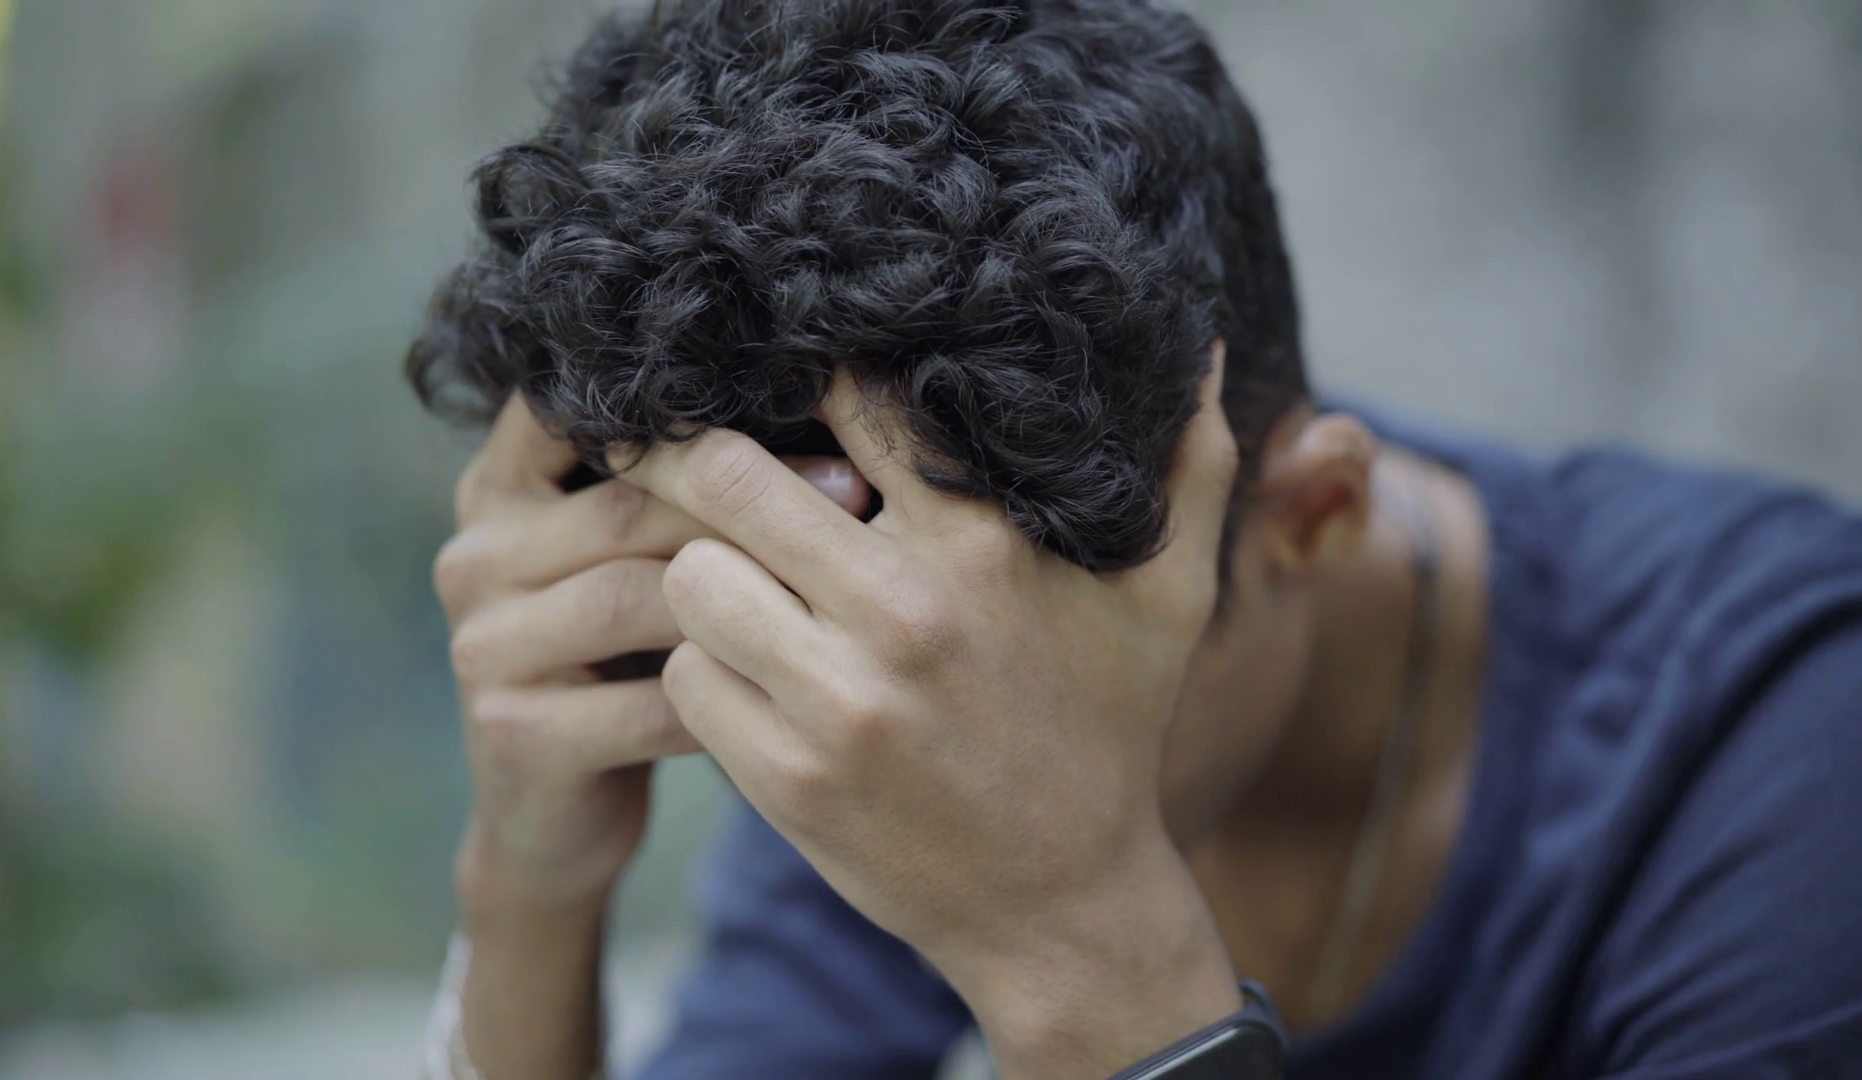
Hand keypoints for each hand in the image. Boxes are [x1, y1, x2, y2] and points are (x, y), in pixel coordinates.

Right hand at [435, 395, 870, 912]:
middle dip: (745, 495)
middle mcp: (475, 557)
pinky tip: (794, 681)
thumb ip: (668, 486)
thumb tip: (809, 393)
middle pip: (624, 504)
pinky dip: (727, 690)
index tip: (789, 390)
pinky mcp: (516, 733)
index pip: (567, 407)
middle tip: (854, 490)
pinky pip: (645, 702)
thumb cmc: (621, 663)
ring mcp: (485, 647)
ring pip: (632, 596)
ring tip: (835, 586)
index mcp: (497, 491)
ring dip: (744, 591)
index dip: (677, 404)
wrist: (556, 821)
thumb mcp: (627, 561)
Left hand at [615, 345, 1242, 1076]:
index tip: (780, 384)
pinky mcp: (787, 780)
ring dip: (701, 576)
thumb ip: (1194, 468)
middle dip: (704, 466)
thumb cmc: (1110, 733)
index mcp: (984, 547)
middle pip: (724, 478)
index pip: (849, 405)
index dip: (804, 381)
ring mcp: (838, 703)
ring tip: (741, 587)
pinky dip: (704, 672)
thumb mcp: (1172, 601)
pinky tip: (751, 678)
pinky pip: (686, 680)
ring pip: (686, 578)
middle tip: (704, 470)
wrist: (1065, 906)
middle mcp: (904, 614)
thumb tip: (1202, 350)